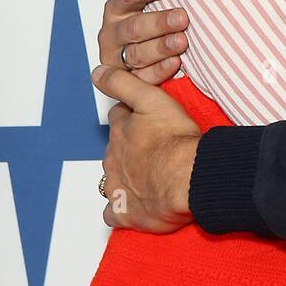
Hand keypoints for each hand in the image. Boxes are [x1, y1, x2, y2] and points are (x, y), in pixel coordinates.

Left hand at [91, 64, 200, 232]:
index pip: (119, 119)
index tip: (147, 122)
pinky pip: (114, 214)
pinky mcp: (126, 214)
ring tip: (149, 178)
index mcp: (120, 132)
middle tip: (154, 152)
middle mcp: (113, 159)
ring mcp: (117, 188)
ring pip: (113, 181)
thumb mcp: (152, 99)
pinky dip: (122, 210)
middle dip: (129, 151)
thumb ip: (122, 83)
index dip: (132, 119)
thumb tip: (96, 71)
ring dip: (126, 179)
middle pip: (116, 151)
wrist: (189, 177)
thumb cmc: (176, 141)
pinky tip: (136, 207)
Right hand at [97, 0, 190, 83]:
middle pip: (133, 27)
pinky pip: (142, 77)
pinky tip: (177, 65)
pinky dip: (159, 72)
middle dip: (158, 22)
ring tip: (183, 41)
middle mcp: (113, 30)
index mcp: (118, 3)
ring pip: (137, 54)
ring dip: (161, 48)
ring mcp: (118, 56)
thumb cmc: (144, 9)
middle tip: (183, 17)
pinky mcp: (128, 78)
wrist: (141, 46)